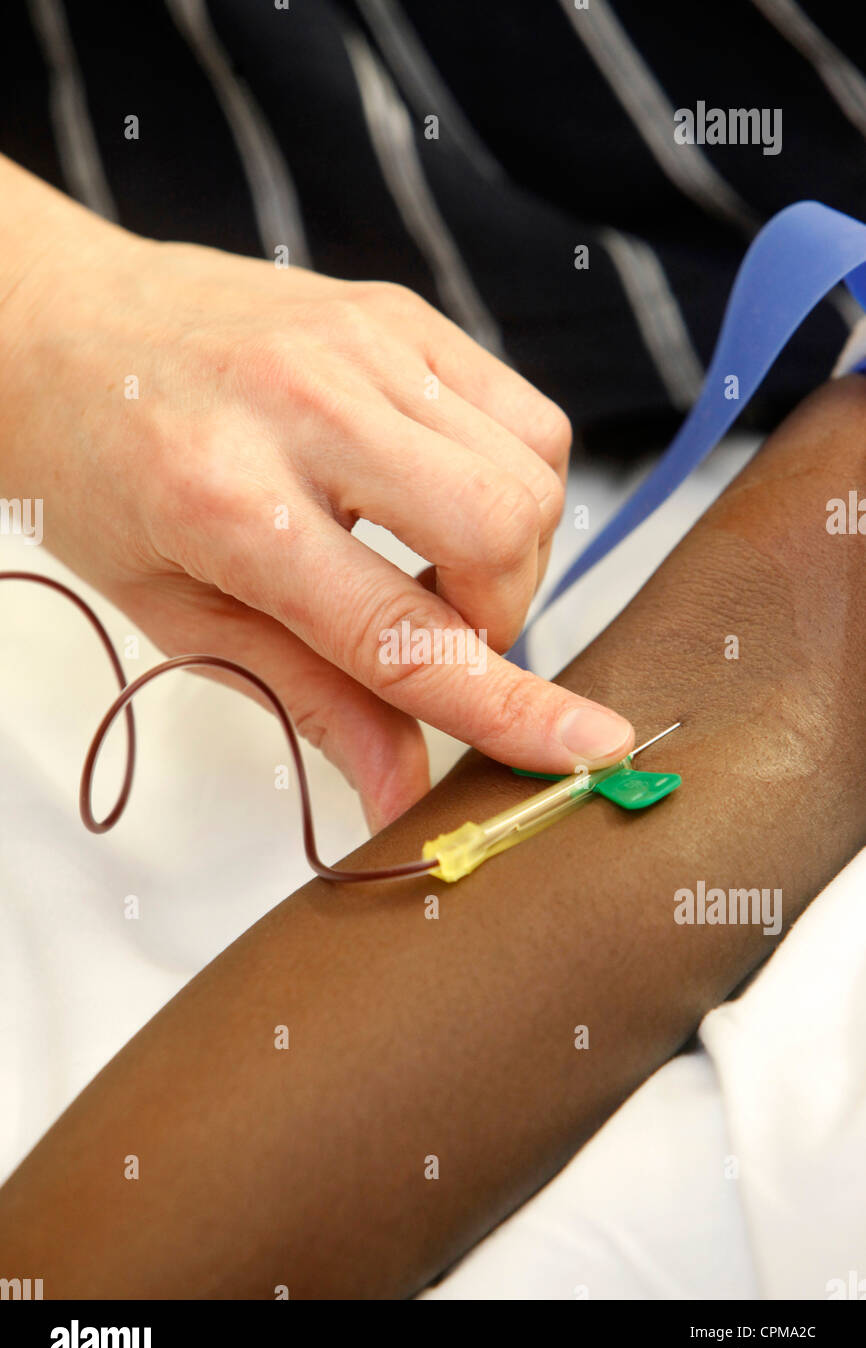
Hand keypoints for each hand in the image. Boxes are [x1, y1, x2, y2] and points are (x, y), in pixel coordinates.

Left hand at [0, 162, 633, 827]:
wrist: (54, 326)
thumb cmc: (97, 474)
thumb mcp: (178, 613)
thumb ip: (307, 698)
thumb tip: (404, 789)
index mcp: (228, 504)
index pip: (403, 632)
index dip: (507, 706)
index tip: (589, 748)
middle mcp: (304, 406)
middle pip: (500, 531)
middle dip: (498, 614)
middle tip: (431, 626)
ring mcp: (361, 342)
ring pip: (531, 469)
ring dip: (507, 551)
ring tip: (424, 560)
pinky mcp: (398, 311)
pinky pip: (526, 410)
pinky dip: (512, 479)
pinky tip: (436, 496)